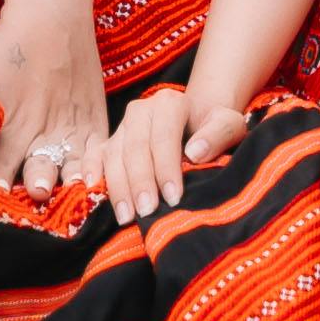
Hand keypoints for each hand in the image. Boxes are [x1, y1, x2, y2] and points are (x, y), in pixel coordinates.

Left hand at [0, 0, 108, 196]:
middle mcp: (42, 130)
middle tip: (27, 205)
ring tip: (63, 202)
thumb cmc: (7, 44)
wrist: (53, 12)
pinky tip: (94, 188)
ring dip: (66, 187)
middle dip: (29, 195)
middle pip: (36, 176)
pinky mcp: (94, 118)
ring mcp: (72, 125)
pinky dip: (97, 171)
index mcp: (10, 123)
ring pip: (71, 168)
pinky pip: (100, 153)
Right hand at [99, 85, 249, 219]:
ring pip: (113, 155)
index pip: (163, 136)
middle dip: (139, 182)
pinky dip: (90, 172)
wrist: (197, 119)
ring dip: (118, 186)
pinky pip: (94, 155)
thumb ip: (218, 133)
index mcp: (170, 104)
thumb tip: (195, 152)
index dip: (166, 168)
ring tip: (126, 216)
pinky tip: (92, 190)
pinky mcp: (109, 142)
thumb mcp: (229, 125)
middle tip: (146, 212)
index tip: (173, 198)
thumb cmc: (214, 128)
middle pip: (134, 147)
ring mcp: (122, 127)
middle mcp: (141, 111)